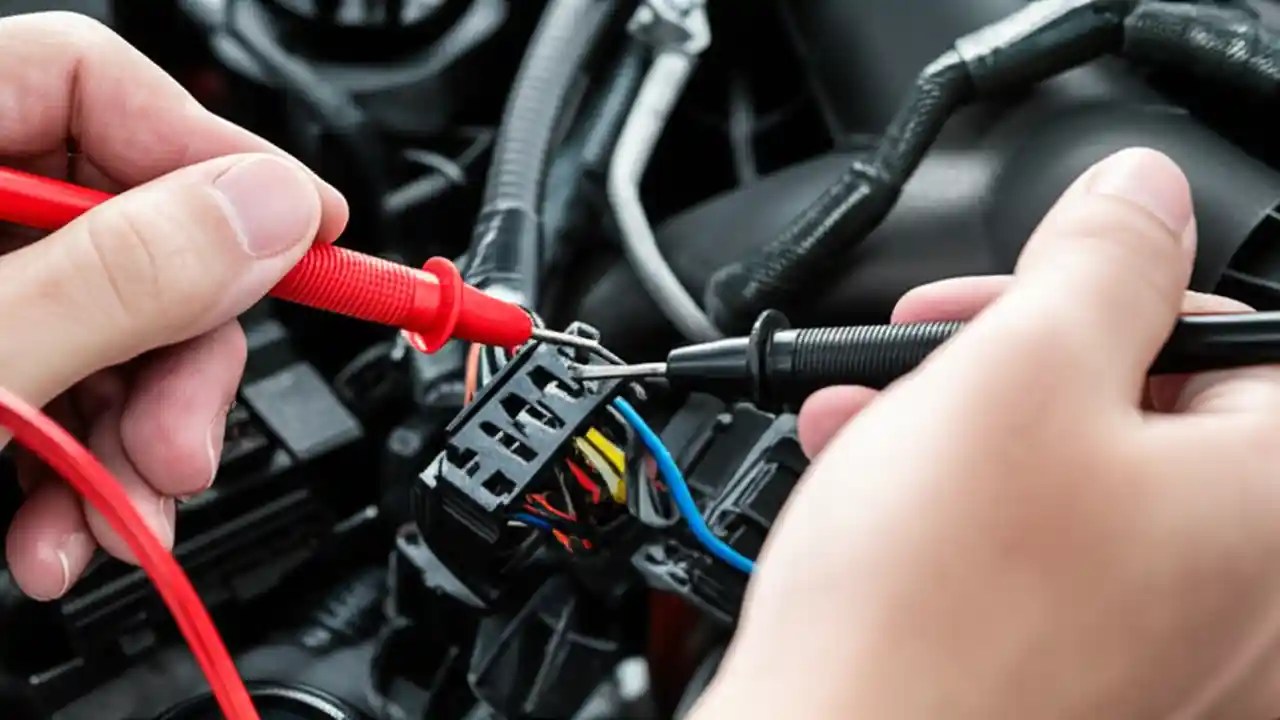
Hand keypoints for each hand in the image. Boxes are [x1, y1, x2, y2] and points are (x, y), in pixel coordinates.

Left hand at [0, 14, 348, 600]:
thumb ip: (121, 280)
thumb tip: (274, 213)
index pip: (92, 80)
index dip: (217, 153)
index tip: (314, 239)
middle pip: (122, 232)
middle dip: (180, 363)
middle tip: (189, 449)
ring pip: (102, 335)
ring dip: (135, 447)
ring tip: (120, 525)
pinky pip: (52, 397)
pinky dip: (75, 475)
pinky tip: (57, 534)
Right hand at [694, 148, 1279, 717]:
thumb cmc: (931, 617)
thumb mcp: (1013, 373)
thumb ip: (1101, 262)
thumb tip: (1143, 197)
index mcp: (1267, 502)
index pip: (1231, 337)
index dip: (1102, 291)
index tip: (1012, 293)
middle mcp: (1248, 600)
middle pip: (1145, 417)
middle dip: (1012, 365)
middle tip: (930, 357)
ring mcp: (1172, 661)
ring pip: (1080, 494)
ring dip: (967, 434)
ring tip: (870, 427)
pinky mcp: (1092, 694)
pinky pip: (1047, 573)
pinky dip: (969, 520)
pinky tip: (880, 504)